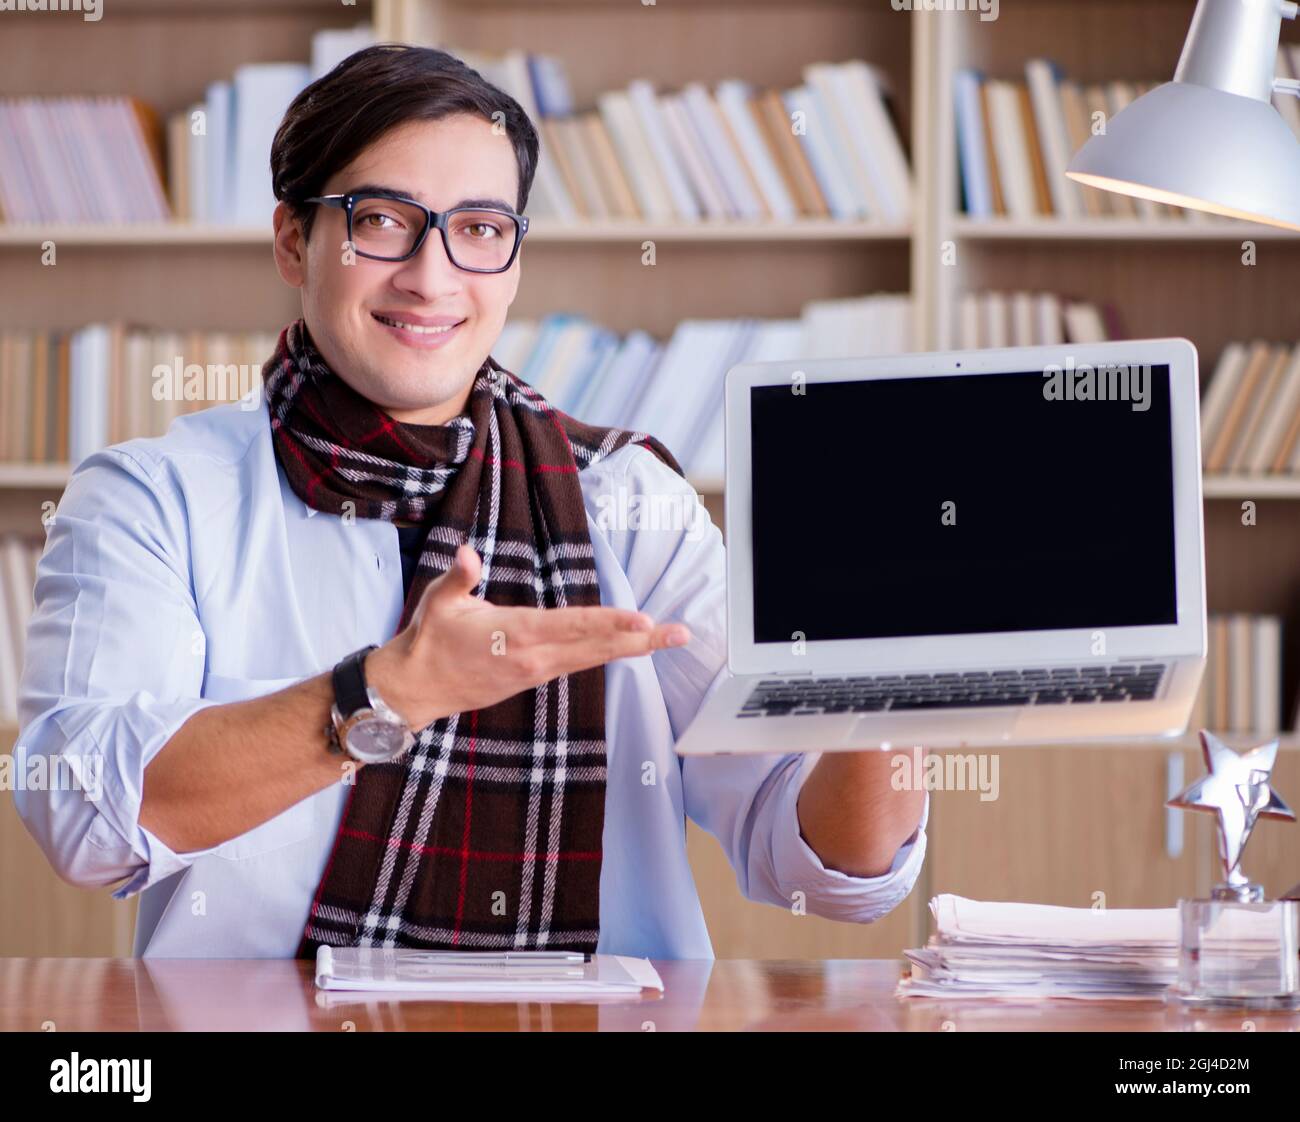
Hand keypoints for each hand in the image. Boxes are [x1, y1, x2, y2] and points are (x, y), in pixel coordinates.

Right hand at [367, 543, 690, 728]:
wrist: (415, 690)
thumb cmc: (428, 640)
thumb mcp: (438, 602)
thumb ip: (459, 576)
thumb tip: (467, 552)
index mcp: (515, 634)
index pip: (572, 625)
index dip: (609, 622)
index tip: (642, 620)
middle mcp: (534, 657)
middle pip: (597, 647)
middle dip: (641, 640)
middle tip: (680, 633)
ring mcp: (537, 671)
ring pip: (594, 657)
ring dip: (633, 647)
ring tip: (669, 637)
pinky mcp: (535, 678)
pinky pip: (580, 663)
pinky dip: (609, 653)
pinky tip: (632, 646)